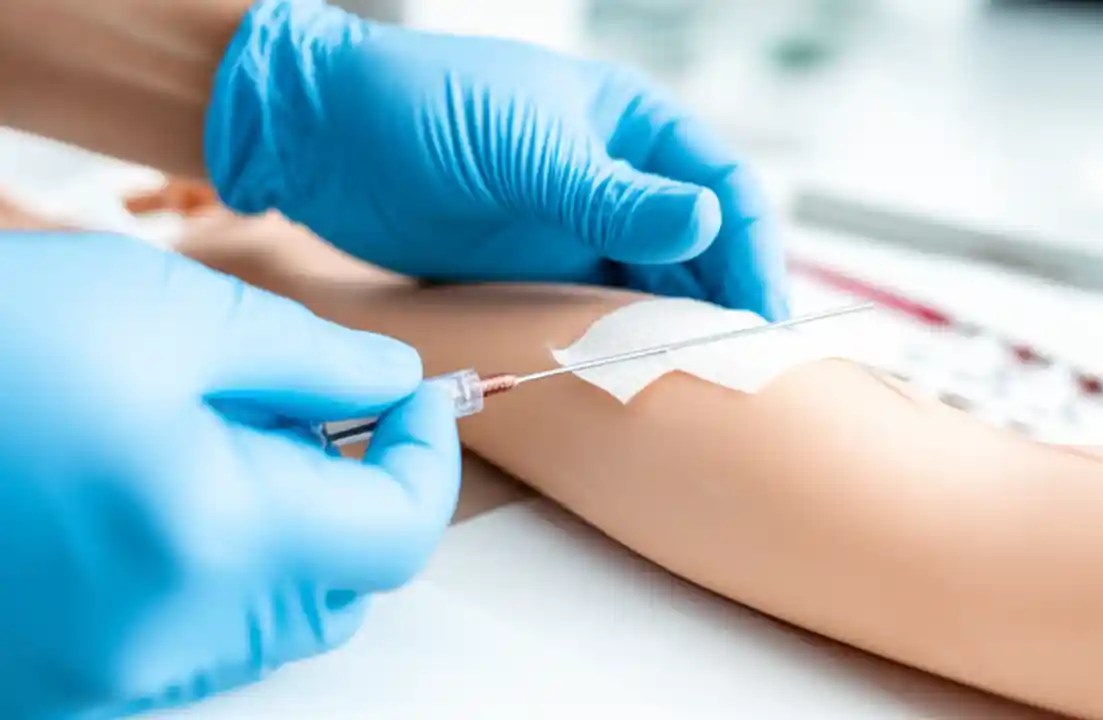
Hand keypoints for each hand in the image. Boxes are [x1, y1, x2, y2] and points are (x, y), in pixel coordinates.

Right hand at [0, 232, 459, 715]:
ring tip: (200, 443)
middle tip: (294, 408)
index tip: (415, 399)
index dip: (426, 458)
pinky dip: (209, 573)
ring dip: (280, 533)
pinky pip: (188, 643)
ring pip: (269, 619)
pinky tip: (147, 495)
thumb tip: (391, 385)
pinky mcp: (56, 685)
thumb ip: (314, 360)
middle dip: (350, 492)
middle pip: (341, 585)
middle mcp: (164, 638)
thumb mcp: (170, 311)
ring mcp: (103, 678)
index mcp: (211, 538)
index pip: (398, 535)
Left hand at [206, 0, 787, 319]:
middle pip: (697, 246)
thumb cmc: (422, 107)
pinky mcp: (537, 269)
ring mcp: (577, 226)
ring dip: (673, 326)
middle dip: (722, 300)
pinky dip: (617, 340)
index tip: (763, 317)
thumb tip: (705, 223)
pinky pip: (595, 310)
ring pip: (651, 284)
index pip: (722, 188)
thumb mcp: (526, 150)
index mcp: (632, 125)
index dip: (751, 252)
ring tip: (694, 380)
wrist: (321, 137)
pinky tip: (630, 373)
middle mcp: (617, 177)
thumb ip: (615, 197)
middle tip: (739, 367)